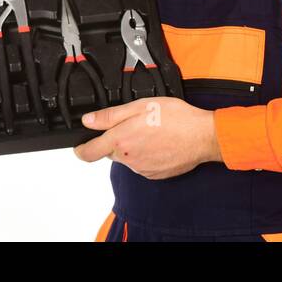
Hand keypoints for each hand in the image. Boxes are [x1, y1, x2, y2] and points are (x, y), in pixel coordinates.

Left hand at [73, 97, 221, 179]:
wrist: (202, 136)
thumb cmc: (176, 118)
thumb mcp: (139, 106)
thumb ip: (110, 115)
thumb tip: (88, 121)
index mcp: (121, 140)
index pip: (89, 152)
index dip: (81, 149)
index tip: (79, 146)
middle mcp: (128, 158)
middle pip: (111, 152)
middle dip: (117, 140)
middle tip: (135, 125)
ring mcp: (142, 169)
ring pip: (128, 158)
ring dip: (133, 147)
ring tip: (152, 132)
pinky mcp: (155, 175)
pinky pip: (143, 164)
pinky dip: (147, 155)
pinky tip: (160, 143)